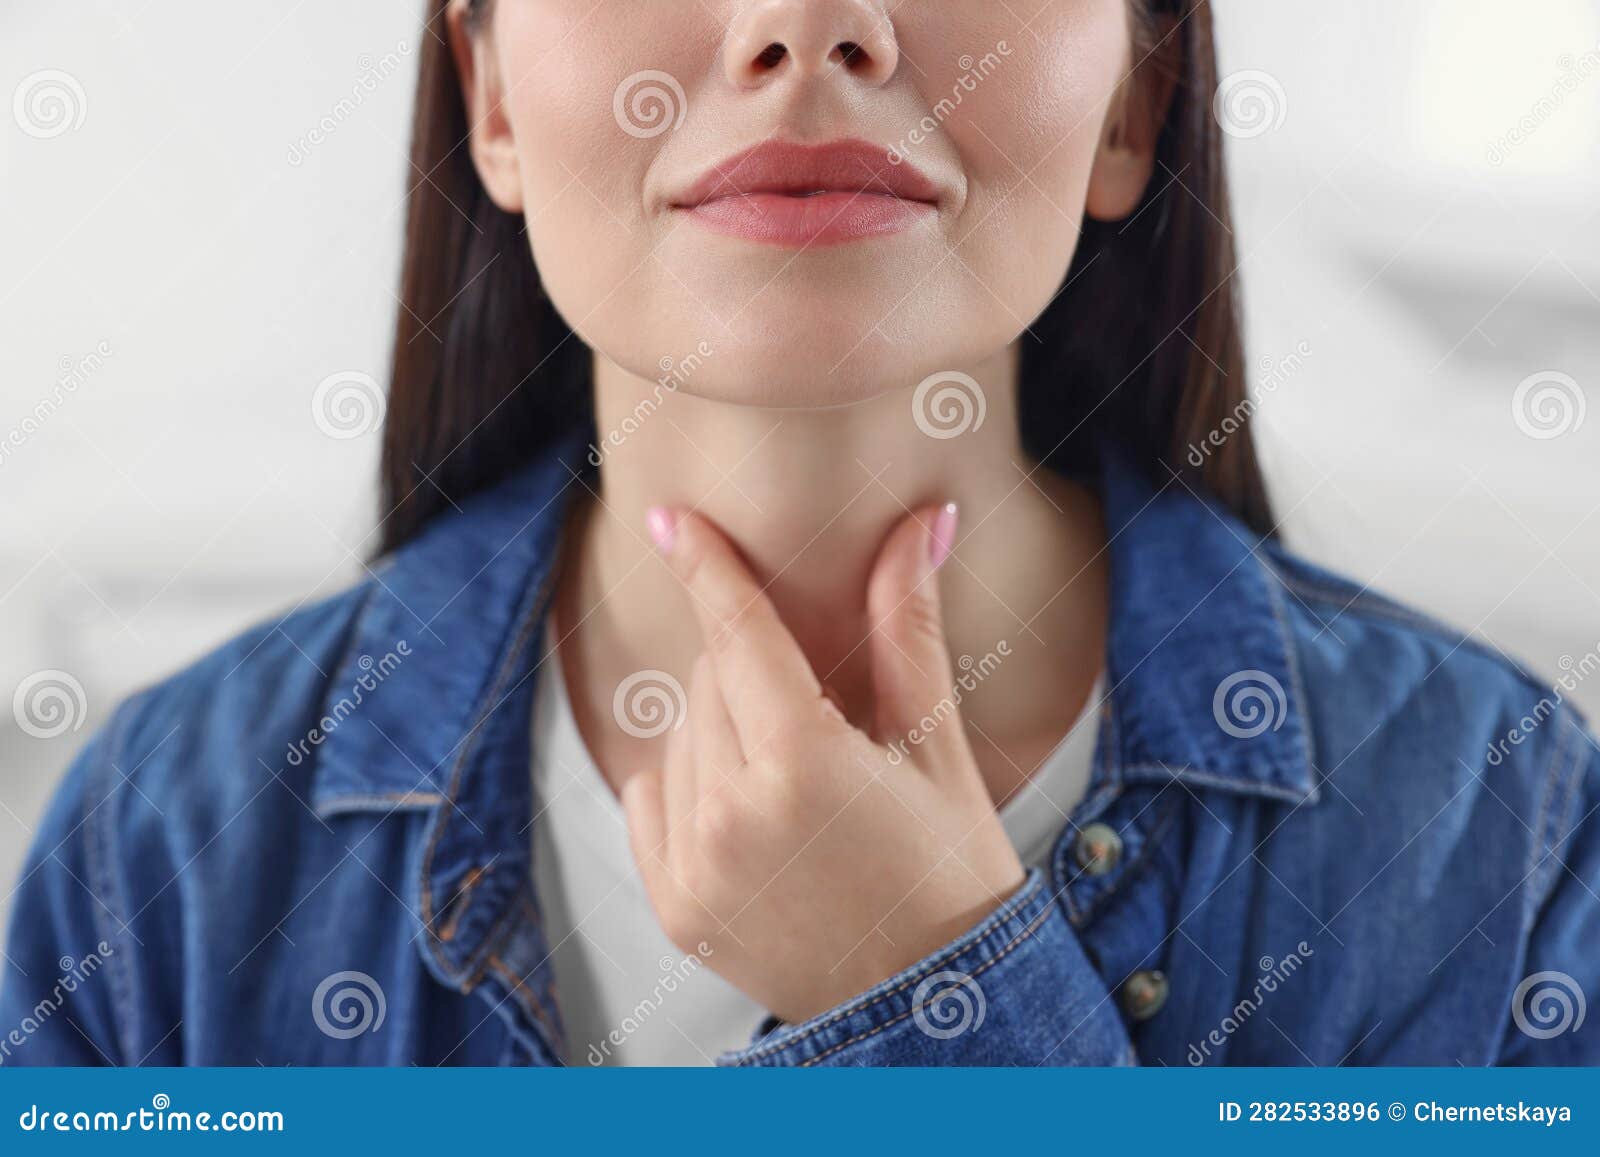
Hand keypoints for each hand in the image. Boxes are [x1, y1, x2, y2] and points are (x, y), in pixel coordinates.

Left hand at [621, 503, 1025, 1023]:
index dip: (709, 567)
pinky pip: (651, 799)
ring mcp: (697, 869)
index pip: (740, 635)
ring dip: (727, 733)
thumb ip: (909, 631)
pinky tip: (746, 809)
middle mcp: (734, 817)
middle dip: (757, 675)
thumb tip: (925, 521)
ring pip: (682, 738)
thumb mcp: (937, 750)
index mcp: (805, 765)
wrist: (934, 1007)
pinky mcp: (676, 910)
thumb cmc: (953, 872)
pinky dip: (686, 785)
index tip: (672, 518)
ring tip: (799, 784)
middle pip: (713, 683)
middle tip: (822, 720)